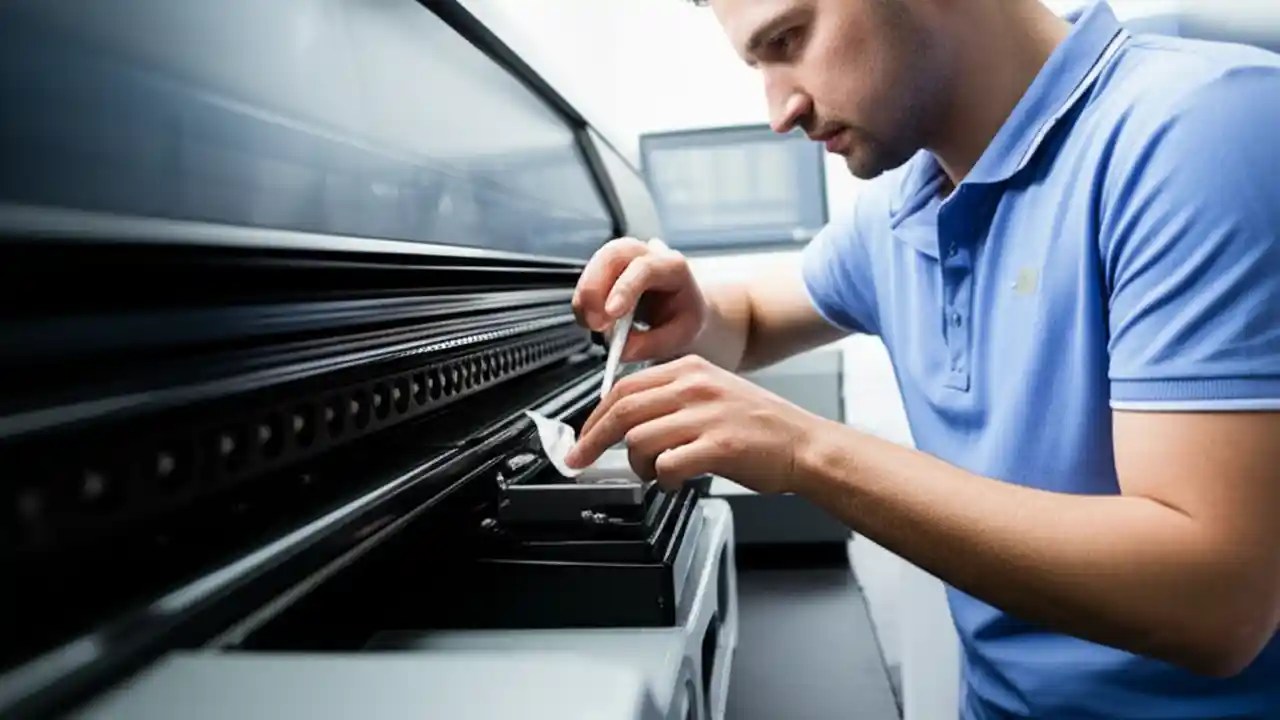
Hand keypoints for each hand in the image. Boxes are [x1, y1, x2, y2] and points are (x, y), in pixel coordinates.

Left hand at [564, 355, 820, 492]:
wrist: (804, 444)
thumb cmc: (761, 425)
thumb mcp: (713, 392)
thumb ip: (672, 399)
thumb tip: (625, 422)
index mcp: (689, 369)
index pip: (624, 387)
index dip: (595, 416)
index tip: (584, 437)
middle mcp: (695, 386)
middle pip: (623, 410)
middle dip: (593, 440)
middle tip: (581, 460)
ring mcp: (707, 415)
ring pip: (639, 440)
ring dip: (636, 464)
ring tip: (652, 472)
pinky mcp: (718, 446)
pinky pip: (667, 464)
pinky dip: (662, 479)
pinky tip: (674, 482)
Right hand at [571, 237, 707, 361]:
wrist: (681, 305)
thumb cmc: (683, 316)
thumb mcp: (681, 336)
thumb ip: (654, 344)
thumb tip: (623, 349)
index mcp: (673, 266)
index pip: (645, 268)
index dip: (625, 288)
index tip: (611, 313)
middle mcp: (646, 254)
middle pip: (613, 254)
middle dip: (596, 287)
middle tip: (594, 323)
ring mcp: (624, 258)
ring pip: (596, 263)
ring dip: (586, 296)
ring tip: (590, 325)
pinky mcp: (606, 269)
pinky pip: (589, 277)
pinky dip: (583, 300)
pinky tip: (588, 319)